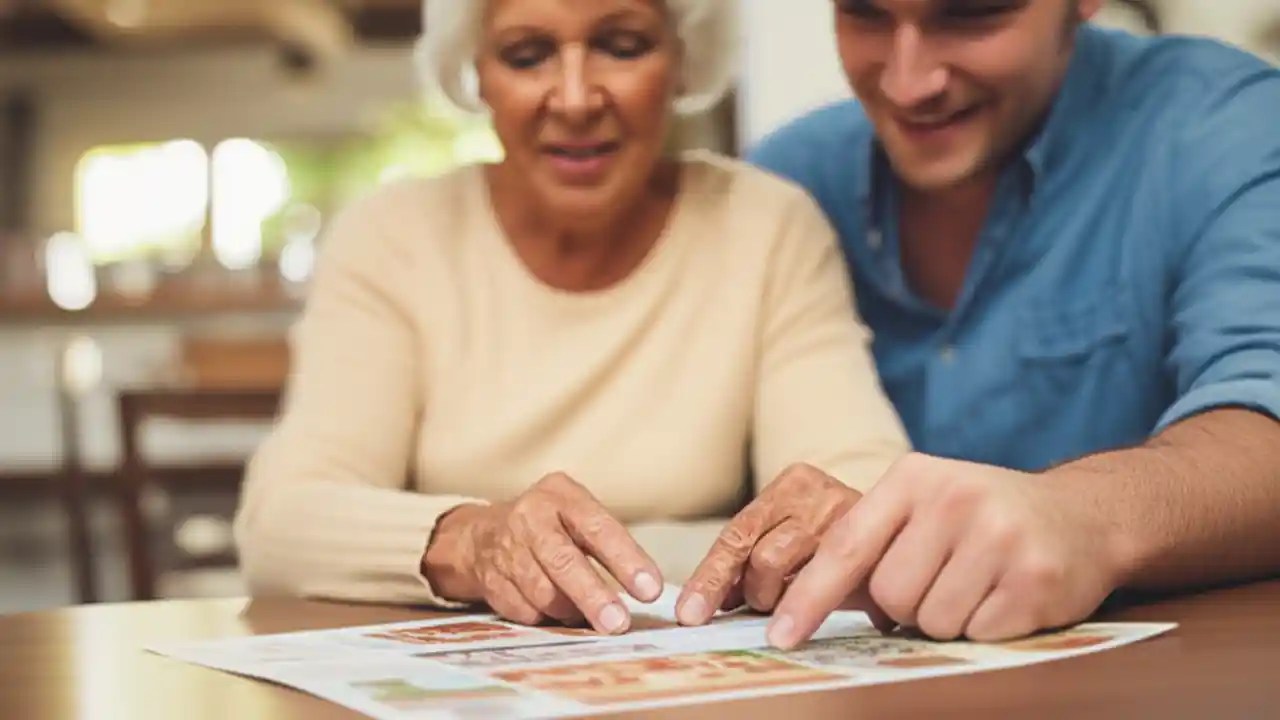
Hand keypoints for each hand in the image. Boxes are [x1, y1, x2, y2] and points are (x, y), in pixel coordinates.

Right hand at [424, 473, 662, 633]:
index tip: (650, 589)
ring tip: (586, 615)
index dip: (625, 559)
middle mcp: (529, 517)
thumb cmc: (552, 528)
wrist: (482, 535)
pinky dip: (546, 617)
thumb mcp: (579, 516)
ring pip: (544, 593)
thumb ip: (607, 544)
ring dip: (570, 611)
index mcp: (561, 495)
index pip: (597, 527)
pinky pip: (526, 611)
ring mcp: (506, 548)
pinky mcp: (490, 580)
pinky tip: (552, 610)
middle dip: (594, 596)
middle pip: (563, 561)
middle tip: (619, 624)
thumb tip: (642, 588)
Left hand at [676, 464, 859, 625]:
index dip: (710, 578)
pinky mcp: (877, 550)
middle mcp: (821, 493)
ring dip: (782, 603)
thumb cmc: (841, 541)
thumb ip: (753, 559)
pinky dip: (809, 610)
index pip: (738, 532)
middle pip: (758, 555)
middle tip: (757, 609)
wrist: (914, 530)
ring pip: (787, 571)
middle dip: (751, 594)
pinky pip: (825, 590)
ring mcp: (851, 518)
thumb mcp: (791, 538)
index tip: (690, 613)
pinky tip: (813, 614)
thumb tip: (704, 605)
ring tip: (798, 605)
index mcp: (794, 482)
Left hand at [767, 454, 1130, 648]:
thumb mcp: (927, 506)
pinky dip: (987, 628)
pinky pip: (979, 634)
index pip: (846, 546)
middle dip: (909, 604)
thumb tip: (802, 602)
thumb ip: (873, 543)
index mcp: (916, 478)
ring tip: (979, 582)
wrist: (1085, 514)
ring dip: (949, 618)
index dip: (810, 597)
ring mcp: (999, 537)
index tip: (782, 635)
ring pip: (932, 621)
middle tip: (945, 577)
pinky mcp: (1035, 579)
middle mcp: (955, 499)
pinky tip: (1008, 595)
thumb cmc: (985, 518)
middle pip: (890, 595)